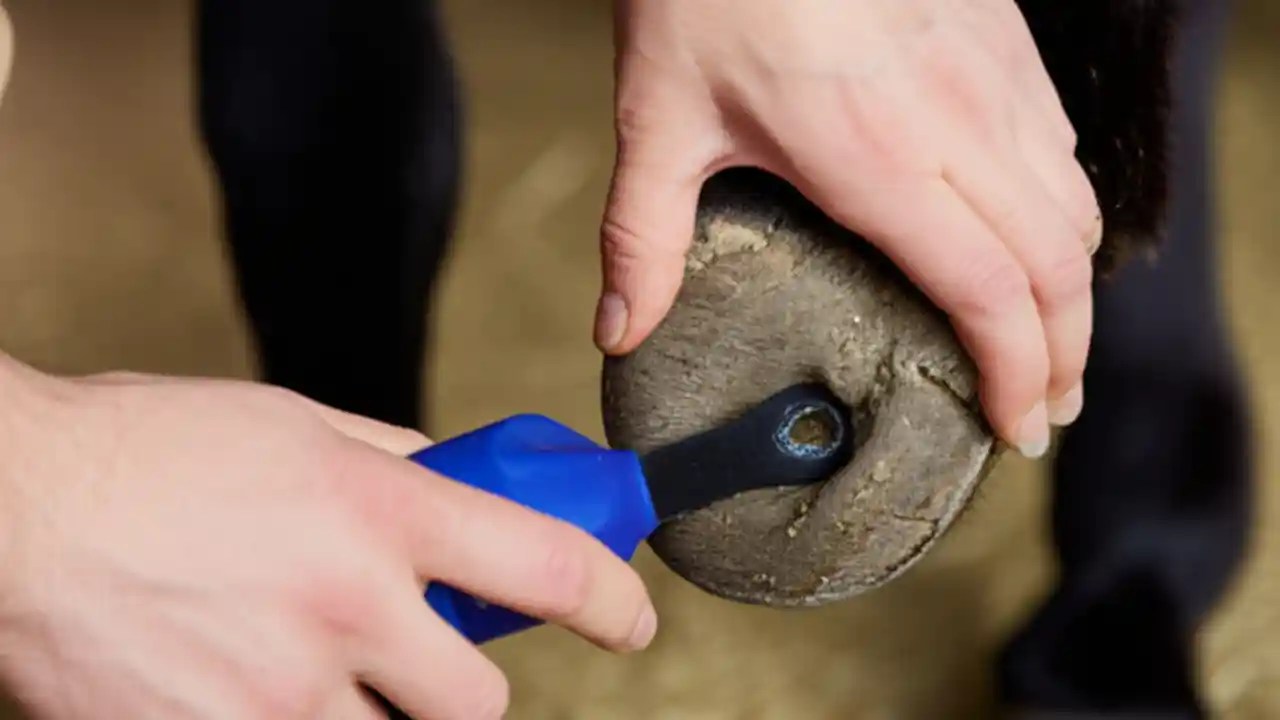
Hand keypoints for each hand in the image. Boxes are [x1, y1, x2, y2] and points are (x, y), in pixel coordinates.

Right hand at [0, 359, 655, 718]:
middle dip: (462, 686)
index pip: (544, 568)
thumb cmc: (152, 449)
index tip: (630, 620)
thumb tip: (463, 485)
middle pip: (478, 704)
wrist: (17, 505)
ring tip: (306, 661)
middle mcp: (344, 608)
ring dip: (371, 716)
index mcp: (378, 512)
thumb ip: (395, 463)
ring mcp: (277, 692)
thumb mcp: (298, 426)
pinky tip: (246, 680)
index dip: (611, 601)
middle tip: (424, 656)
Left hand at [597, 0, 1100, 457]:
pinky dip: (1063, 211)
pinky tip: (1034, 236)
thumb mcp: (660, 119)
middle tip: (1048, 412)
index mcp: (879, 160)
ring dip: (1074, 288)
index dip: (1019, 374)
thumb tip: (621, 329)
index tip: (1019, 427)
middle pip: (1058, 265)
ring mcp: (992, 76)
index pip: (989, 292)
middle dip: (1067, 354)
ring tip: (1052, 343)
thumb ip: (643, 237)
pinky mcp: (1000, 39)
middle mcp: (959, 123)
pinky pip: (1061, 144)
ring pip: (1074, 205)